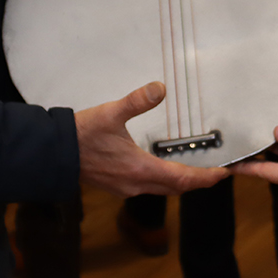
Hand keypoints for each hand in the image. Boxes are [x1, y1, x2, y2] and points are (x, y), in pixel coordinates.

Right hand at [76, 81, 228, 196]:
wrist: (54, 154)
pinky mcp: (116, 186)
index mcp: (139, 168)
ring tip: (195, 171)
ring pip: (162, 189)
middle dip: (197, 182)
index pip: (182, 179)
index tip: (223, 174)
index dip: (205, 178)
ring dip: (180, 183)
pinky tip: (161, 170)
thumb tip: (160, 88)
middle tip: (216, 173)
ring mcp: (124, 188)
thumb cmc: (82, 135)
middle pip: (175, 188)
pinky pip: (148, 187)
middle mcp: (135, 184)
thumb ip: (137, 101)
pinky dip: (163, 181)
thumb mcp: (111, 113)